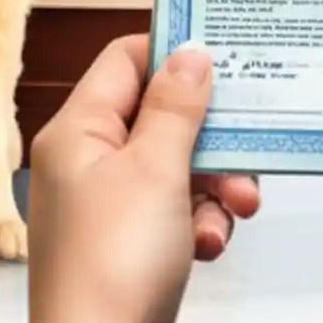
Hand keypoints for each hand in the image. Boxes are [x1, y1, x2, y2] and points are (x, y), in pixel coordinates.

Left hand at [28, 36, 259, 322]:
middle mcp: (84, 161)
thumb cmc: (109, 267)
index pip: (125, 60)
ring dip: (212, 188)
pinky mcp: (125, 243)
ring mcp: (104, 204)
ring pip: (174, 169)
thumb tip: (189, 55)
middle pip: (159, 118)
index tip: (225, 58)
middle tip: (245, 155)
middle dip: (210, 139)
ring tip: (232, 210)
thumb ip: (176, 108)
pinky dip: (198, 224)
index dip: (174, 55)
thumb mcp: (155, 171)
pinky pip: (173, 213)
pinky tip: (207, 246)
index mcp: (76, 130)